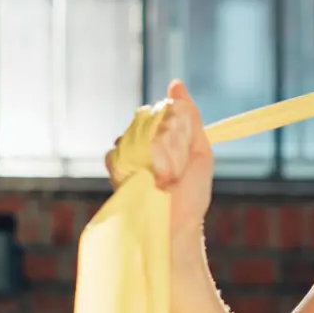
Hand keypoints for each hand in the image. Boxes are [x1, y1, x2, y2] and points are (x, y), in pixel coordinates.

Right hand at [106, 80, 213, 241]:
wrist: (176, 228)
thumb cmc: (192, 195)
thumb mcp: (199, 151)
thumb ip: (190, 117)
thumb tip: (175, 84)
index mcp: (167, 141)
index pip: (160, 112)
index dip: (168, 117)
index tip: (178, 130)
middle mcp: (147, 148)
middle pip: (143, 119)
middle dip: (160, 134)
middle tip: (173, 161)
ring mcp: (130, 160)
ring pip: (129, 134)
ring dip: (148, 150)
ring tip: (162, 173)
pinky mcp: (116, 173)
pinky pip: (114, 154)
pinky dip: (128, 161)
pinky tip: (145, 176)